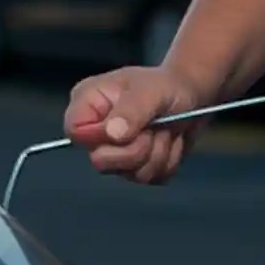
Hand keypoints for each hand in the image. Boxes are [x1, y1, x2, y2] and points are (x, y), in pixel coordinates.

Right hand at [64, 66, 208, 184]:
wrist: (190, 97)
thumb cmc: (166, 86)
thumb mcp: (151, 90)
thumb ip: (132, 109)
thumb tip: (113, 134)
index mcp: (88, 102)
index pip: (74, 130)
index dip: (100, 136)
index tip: (129, 128)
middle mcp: (96, 132)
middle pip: (100, 161)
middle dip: (137, 148)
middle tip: (156, 126)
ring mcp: (114, 153)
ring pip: (130, 174)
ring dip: (158, 153)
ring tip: (166, 128)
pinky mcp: (134, 168)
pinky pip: (149, 179)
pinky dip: (167, 161)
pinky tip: (170, 140)